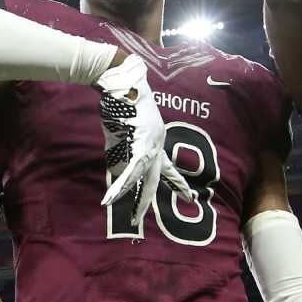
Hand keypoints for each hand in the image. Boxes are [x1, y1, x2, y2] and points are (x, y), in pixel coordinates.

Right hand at [97, 54, 193, 232]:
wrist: (120, 82)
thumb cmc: (122, 101)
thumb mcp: (124, 128)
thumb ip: (123, 148)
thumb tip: (118, 166)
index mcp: (157, 140)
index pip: (169, 167)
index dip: (179, 182)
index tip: (190, 196)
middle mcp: (157, 145)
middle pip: (158, 180)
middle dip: (153, 200)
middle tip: (152, 218)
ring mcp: (149, 145)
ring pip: (144, 180)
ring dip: (137, 201)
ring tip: (133, 220)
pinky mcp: (138, 144)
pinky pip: (129, 172)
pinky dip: (119, 187)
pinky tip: (111, 199)